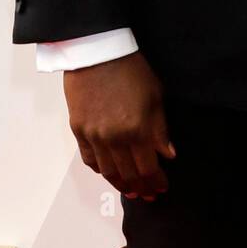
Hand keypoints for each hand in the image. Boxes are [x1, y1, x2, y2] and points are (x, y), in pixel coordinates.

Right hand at [63, 51, 175, 199]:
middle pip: (128, 174)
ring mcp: (94, 136)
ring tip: (130, 190)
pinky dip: (100, 170)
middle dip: (141, 187)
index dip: (156, 181)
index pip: (148, 167)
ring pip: (107, 171)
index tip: (162, 188)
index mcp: (137, 129)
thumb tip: (168, 154)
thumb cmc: (131, 69)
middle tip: (148, 194)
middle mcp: (114, 138)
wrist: (97, 53)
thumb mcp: (156, 95)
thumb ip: (160, 129)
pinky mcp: (78, 130)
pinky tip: (109, 173)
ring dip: (120, 184)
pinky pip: (89, 159)